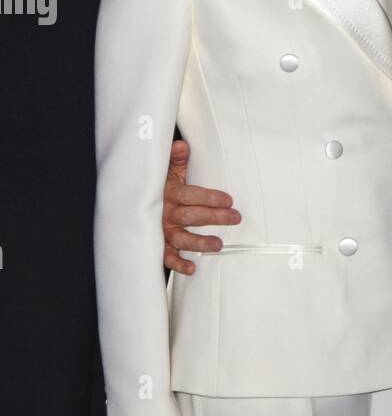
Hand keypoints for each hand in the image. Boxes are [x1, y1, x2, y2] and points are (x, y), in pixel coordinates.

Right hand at [163, 138, 240, 274]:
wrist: (132, 201)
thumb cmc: (158, 185)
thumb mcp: (166, 169)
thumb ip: (175, 158)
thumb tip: (182, 146)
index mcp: (168, 193)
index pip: (190, 195)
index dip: (209, 198)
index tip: (228, 200)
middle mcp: (164, 213)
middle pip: (191, 216)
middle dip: (214, 217)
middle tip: (235, 218)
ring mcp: (161, 230)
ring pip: (181, 238)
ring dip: (200, 243)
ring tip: (218, 244)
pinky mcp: (158, 245)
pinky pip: (166, 257)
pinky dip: (178, 264)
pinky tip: (192, 268)